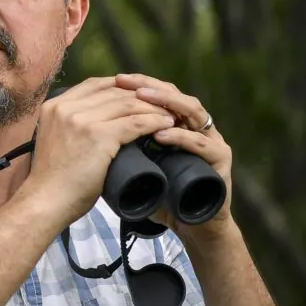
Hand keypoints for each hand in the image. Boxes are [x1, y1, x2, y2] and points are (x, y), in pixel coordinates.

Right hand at [21, 76, 176, 228]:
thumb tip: (101, 123)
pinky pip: (134, 123)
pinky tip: (166, 125)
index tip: (140, 96)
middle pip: (114, 91)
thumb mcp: (58, 140)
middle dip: (142, 96)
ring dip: (153, 108)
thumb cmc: (53, 180)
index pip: (95, 85)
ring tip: (170, 115)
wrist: (46, 200)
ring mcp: (81, 119)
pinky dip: (154, 122)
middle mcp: (66, 107)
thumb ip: (73, 126)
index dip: (121, 87)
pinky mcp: (98, 135)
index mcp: (55, 106)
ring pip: (127, 104)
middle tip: (163, 104)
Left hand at [114, 73, 235, 241]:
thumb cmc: (161, 197)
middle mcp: (196, 126)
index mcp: (177, 123)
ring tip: (142, 99)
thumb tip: (85, 135)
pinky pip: (201, 142)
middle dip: (149, 86)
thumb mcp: (136, 167)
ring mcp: (211, 140)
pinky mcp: (221, 159)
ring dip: (167, 102)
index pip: (158, 93)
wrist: (191, 226)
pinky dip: (180, 137)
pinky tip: (161, 134)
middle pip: (175, 94)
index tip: (112, 80)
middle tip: (126, 81)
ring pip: (193, 110)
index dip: (136, 85)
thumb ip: (120, 150)